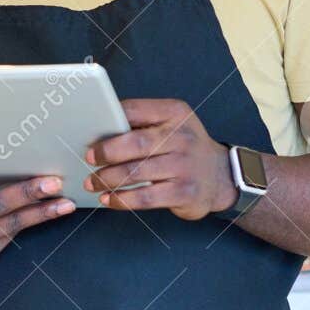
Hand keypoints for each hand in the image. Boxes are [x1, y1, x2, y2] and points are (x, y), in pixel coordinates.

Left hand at [85, 99, 236, 219]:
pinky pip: (145, 197)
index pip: (134, 110)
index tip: (90, 133)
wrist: (222, 175)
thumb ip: (142, 123)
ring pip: (137, 172)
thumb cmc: (184, 147)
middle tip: (88, 159)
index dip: (108, 120)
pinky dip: (122, 199)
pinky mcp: (184, 192)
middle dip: (105, 152)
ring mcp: (184, 165)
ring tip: (92, 183)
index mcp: (174, 113)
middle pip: (135, 143)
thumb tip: (98, 130)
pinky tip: (109, 199)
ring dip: (108, 179)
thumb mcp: (171, 124)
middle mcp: (182, 137)